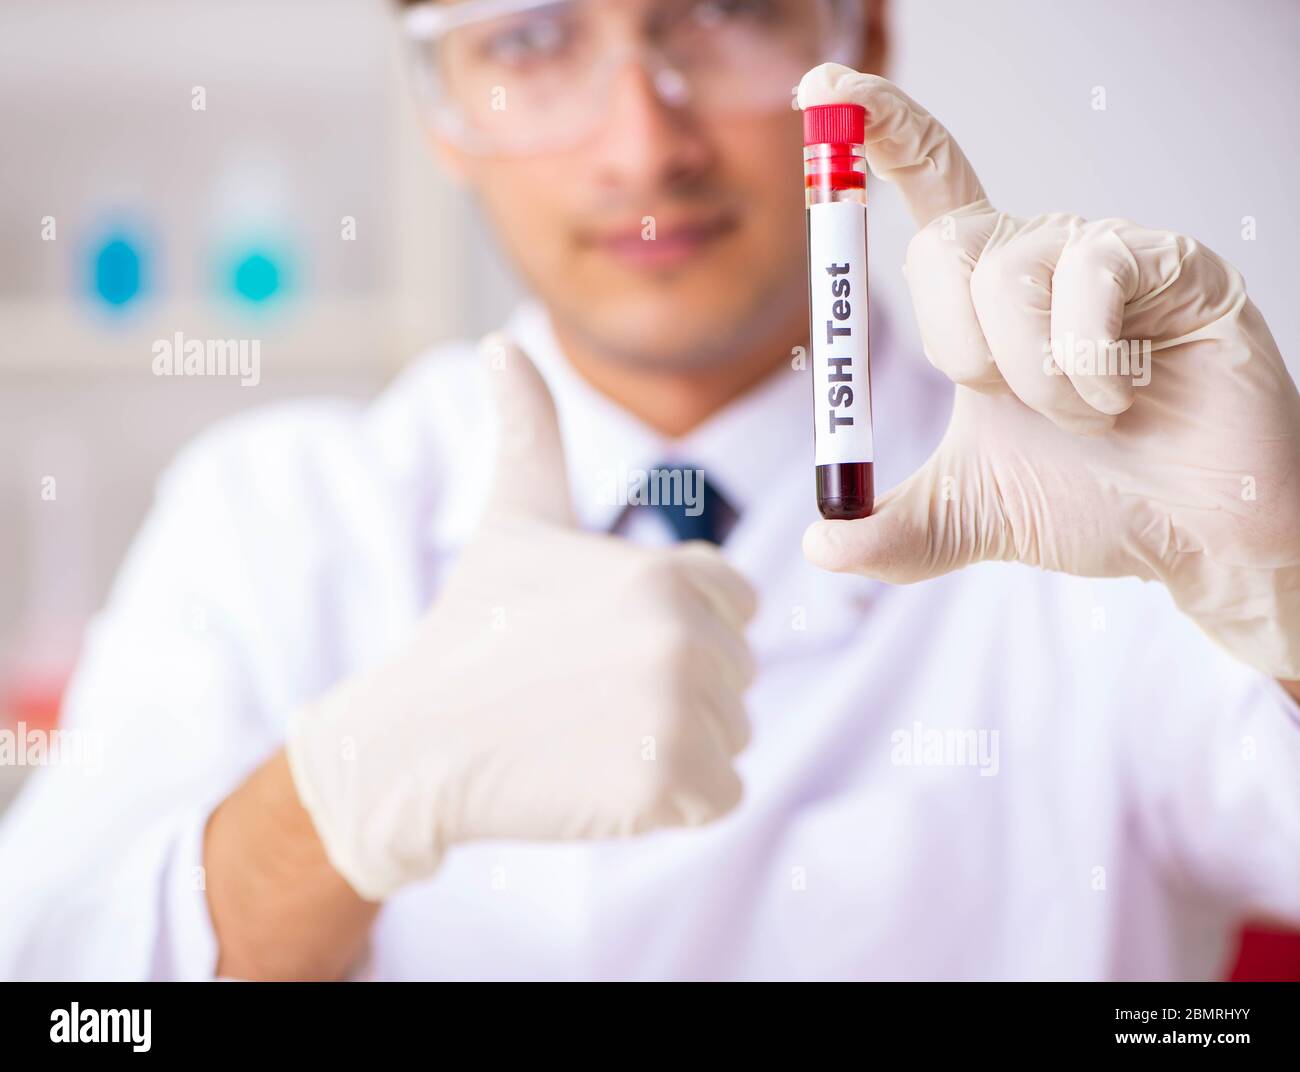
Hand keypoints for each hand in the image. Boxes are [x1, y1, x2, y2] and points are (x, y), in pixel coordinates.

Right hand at [286, 336, 756, 900]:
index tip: (605, 641)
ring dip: (676, 747)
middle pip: (737, 675)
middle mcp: (684, 636)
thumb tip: (499, 345)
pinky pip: (718, 797)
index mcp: (667, 572)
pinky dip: (672, 801)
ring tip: (592, 734)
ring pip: (731, 736)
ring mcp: (676, 714)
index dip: (679, 627)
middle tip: (588, 694)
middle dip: (677, 691)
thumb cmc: (472, 627)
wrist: (415, 742)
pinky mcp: (663, 787)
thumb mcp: (511, 519)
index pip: (736, 605)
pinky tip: (602, 778)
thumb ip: (529, 430)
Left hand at [798, 63, 1299, 680]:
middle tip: (1015, 403)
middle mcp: (1039, 255)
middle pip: (943, 244)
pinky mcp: (1172, 262)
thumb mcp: (967, 519)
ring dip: (1033, 379)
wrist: (1192, 537)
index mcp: (985, 294)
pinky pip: (1088, 280)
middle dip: (960, 351)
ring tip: (1087, 414)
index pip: (927, 188)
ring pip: (1009, 272)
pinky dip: (1089, 368)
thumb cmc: (1089, 504)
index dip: (877, 133)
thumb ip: (891, 531)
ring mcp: (1105, 252)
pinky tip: (1128, 395)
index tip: (823, 89)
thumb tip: (821, 547)